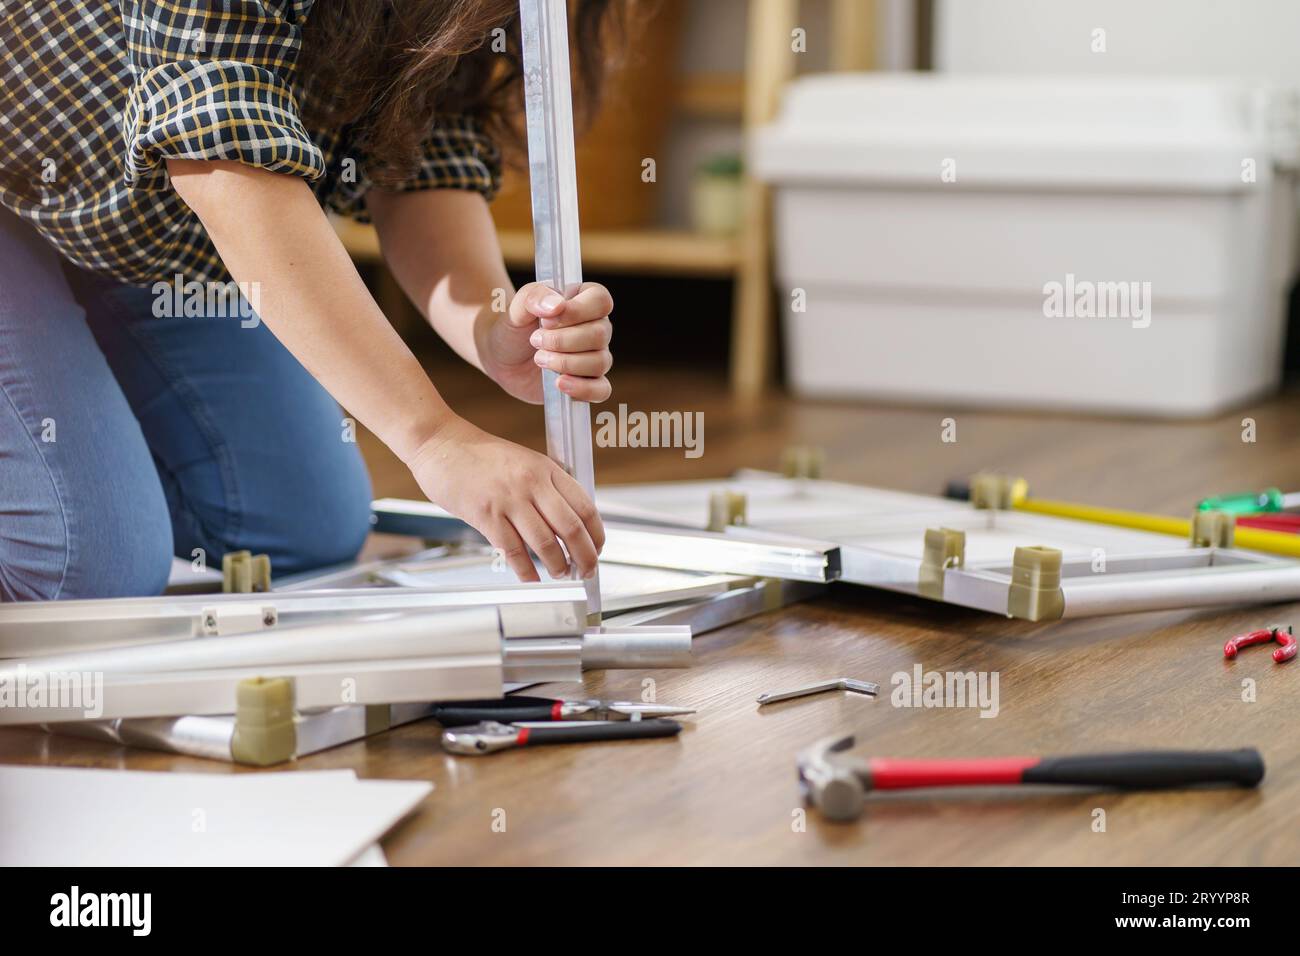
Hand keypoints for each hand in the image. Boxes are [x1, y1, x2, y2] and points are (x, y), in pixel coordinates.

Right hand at [406, 416, 604, 581]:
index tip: (597, 549)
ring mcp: (509, 499)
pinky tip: (531, 578)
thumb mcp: (524, 461)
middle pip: (571, 528)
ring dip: (558, 566)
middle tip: (586, 571)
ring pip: (545, 543)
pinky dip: (526, 570)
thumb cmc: (479, 456)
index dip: (596, 535)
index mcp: (546, 469)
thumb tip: (568, 523)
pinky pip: (513, 550)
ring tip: (560, 575)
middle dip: (584, 557)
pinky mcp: (486, 514)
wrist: (441, 444)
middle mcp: (532, 483)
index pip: (585, 506)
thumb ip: (546, 487)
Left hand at [483, 281, 613, 403]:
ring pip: (600, 362)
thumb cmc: (514, 328)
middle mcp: (596, 328)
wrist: (502, 358)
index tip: (547, 320)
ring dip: (566, 363)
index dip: (577, 311)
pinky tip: (560, 384)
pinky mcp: (588, 382)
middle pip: (600, 334)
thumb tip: (557, 305)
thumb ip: (534, 297)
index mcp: (585, 300)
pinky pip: (602, 390)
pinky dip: (583, 388)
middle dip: (563, 341)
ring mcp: (595, 356)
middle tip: (535, 341)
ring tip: (539, 359)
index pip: (601, 300)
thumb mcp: (516, 307)